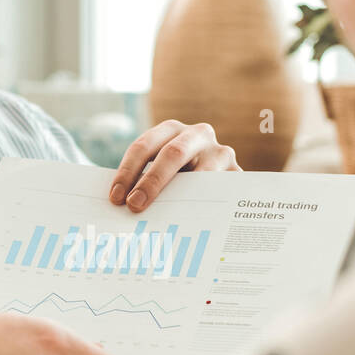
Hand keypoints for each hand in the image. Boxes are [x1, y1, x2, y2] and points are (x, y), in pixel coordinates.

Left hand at [108, 120, 240, 211]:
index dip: (127, 171)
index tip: (116, 198)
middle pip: (173, 153)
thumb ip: (143, 181)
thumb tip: (121, 206)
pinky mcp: (237, 173)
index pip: (144, 146)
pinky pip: (221, 190)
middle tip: (134, 206)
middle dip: (151, 180)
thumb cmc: (178, 175)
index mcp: (171, 130)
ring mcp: (221, 152)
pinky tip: (192, 224)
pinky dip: (206, 207)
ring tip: (166, 217)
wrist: (219, 175)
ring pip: (201, 172)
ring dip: (182, 196)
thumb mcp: (162, 171)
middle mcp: (198, 134)